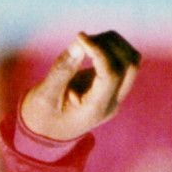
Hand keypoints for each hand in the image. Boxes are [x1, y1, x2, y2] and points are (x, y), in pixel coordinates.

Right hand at [20, 30, 139, 140]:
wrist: (45, 135)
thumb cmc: (40, 118)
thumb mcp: (44, 97)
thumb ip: (61, 71)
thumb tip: (79, 45)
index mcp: (96, 109)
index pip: (111, 74)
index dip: (98, 50)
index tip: (79, 37)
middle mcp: (112, 102)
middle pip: (130, 64)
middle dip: (109, 43)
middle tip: (81, 39)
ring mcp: (114, 95)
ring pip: (130, 60)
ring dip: (112, 43)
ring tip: (85, 41)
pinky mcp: (110, 87)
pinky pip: (121, 61)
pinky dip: (108, 48)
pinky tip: (88, 48)